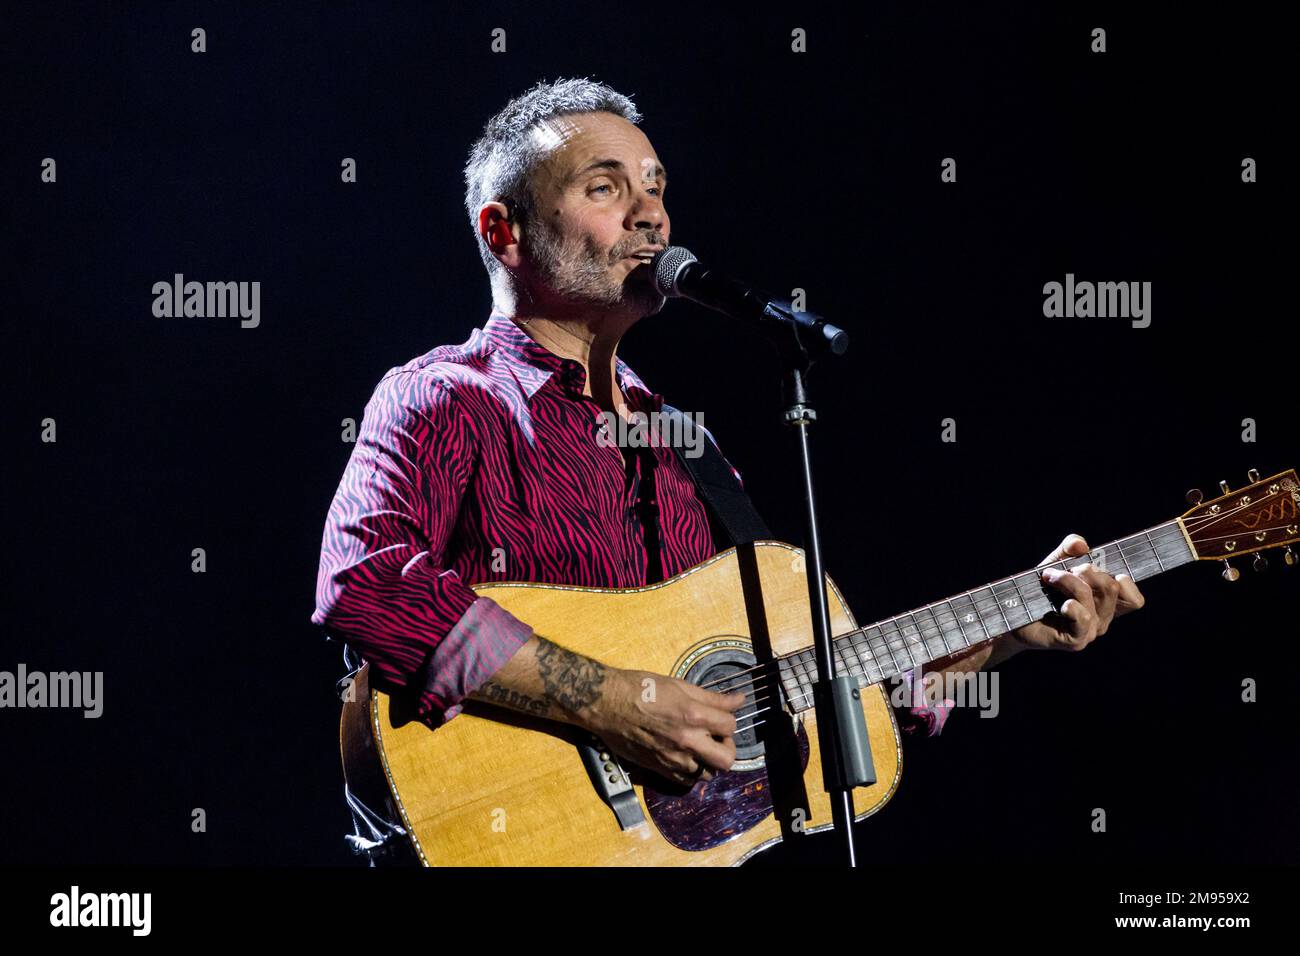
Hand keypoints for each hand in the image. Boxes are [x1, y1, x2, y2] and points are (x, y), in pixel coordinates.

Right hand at [580, 668, 744, 787]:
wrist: (606, 703)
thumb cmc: (640, 688)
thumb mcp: (678, 685)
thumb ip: (711, 697)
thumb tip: (738, 700)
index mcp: (693, 715)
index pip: (731, 725)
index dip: (728, 719)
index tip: (720, 716)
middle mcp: (687, 741)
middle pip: (727, 759)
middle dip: (727, 747)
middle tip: (716, 737)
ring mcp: (673, 759)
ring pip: (708, 773)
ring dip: (709, 761)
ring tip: (699, 746)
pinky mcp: (659, 769)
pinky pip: (686, 781)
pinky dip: (690, 771)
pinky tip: (684, 756)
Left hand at [1009, 533, 1145, 651]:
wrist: (1013, 612)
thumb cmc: (1039, 588)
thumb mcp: (1057, 561)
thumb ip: (1071, 547)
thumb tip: (1081, 545)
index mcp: (1106, 603)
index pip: (1134, 599)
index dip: (1124, 581)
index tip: (1098, 569)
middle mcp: (1103, 618)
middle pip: (1111, 587)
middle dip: (1086, 570)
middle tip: (1063, 570)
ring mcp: (1090, 631)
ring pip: (1091, 596)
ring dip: (1067, 580)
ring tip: (1049, 578)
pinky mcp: (1075, 640)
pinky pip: (1083, 617)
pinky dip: (1070, 604)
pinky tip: (1057, 604)